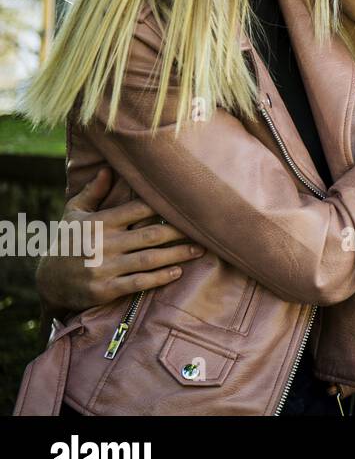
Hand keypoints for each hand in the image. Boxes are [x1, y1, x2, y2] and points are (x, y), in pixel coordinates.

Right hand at [35, 168, 204, 313]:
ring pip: (149, 259)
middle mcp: (103, 243)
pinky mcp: (105, 289)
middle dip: (180, 231)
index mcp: (99, 222)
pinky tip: (177, 272)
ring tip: (199, 250)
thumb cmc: (67, 242)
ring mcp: (104, 268)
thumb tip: (109, 169)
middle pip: (150, 234)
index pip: (137, 209)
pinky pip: (138, 282)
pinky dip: (160, 278)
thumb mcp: (73, 214)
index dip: (163, 206)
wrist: (47, 282)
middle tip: (204, 229)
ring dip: (177, 254)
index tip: (187, 203)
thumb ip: (92, 192)